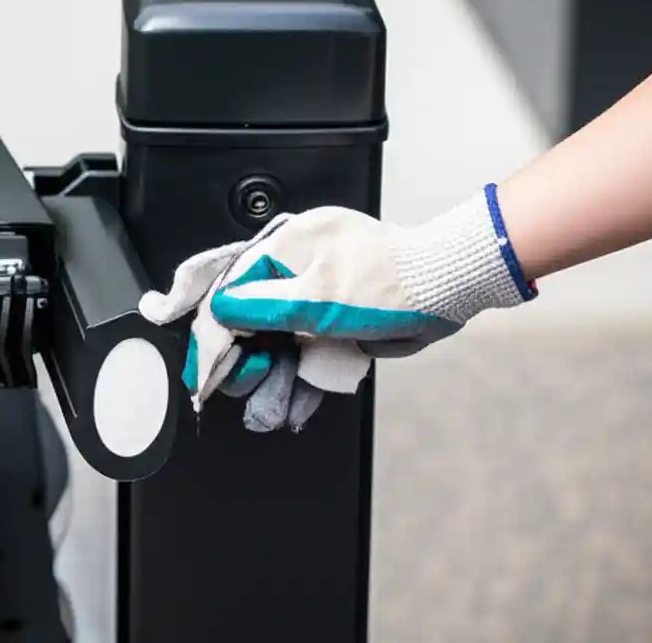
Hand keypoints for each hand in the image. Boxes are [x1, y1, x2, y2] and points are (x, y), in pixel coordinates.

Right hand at [139, 186, 535, 430]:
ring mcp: (318, 292)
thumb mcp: (315, 299)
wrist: (448, 289)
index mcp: (286, 245)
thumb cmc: (392, 283)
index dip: (213, 332)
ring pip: (278, 338)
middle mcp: (298, 265)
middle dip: (242, 357)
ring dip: (272, 374)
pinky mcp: (337, 316)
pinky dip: (300, 376)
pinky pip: (307, 349)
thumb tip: (220, 314)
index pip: (230, 289)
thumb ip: (259, 307)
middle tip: (233, 386)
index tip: (204, 368)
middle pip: (250, 315)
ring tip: (269, 406)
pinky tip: (294, 402)